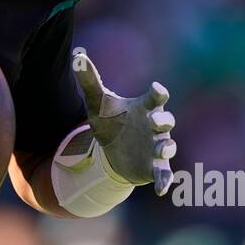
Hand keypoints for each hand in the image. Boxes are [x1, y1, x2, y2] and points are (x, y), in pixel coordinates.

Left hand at [73, 51, 177, 195]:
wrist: (110, 151)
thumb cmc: (109, 121)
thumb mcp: (96, 102)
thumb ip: (89, 79)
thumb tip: (76, 55)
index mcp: (144, 108)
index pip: (157, 97)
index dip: (158, 93)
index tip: (155, 89)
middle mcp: (155, 127)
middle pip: (166, 121)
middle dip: (163, 120)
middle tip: (154, 121)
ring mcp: (156, 148)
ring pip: (168, 146)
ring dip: (166, 148)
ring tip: (160, 150)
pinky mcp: (154, 167)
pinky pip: (165, 174)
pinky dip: (166, 181)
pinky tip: (163, 189)